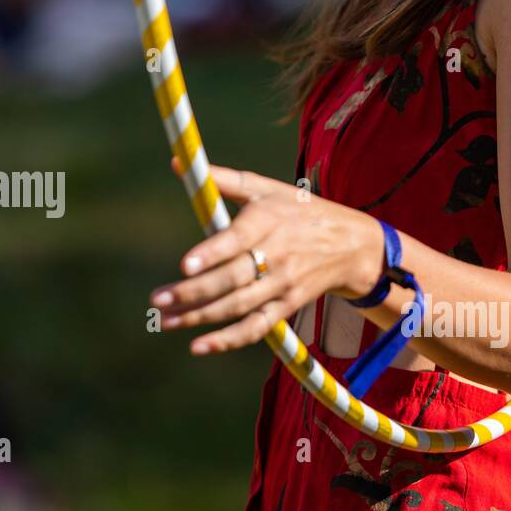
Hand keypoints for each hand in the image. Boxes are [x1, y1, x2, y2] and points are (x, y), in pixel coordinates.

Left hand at [150, 162, 383, 354]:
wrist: (352, 245)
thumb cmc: (300, 211)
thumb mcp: (268, 188)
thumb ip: (223, 180)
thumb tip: (177, 164)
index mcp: (268, 221)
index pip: (238, 240)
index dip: (211, 254)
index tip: (184, 265)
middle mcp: (276, 255)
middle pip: (232, 279)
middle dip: (193, 292)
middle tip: (158, 299)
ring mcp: (282, 284)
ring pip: (239, 306)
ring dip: (201, 317)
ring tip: (166, 321)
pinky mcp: (287, 306)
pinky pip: (257, 327)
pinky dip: (230, 340)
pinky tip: (200, 346)